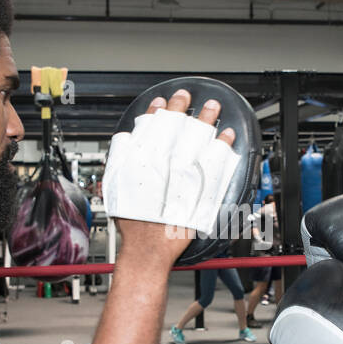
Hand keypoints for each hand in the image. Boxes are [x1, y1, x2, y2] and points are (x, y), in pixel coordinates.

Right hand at [108, 88, 236, 264]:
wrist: (148, 247)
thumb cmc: (132, 222)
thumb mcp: (115, 186)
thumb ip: (121, 160)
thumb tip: (126, 141)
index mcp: (143, 158)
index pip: (152, 124)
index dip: (159, 109)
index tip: (164, 101)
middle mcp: (165, 161)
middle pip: (176, 124)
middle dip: (182, 106)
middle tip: (187, 96)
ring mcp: (186, 172)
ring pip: (198, 136)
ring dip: (206, 118)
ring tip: (212, 107)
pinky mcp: (202, 186)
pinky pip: (217, 159)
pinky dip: (223, 145)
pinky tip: (227, 136)